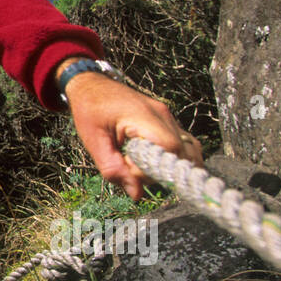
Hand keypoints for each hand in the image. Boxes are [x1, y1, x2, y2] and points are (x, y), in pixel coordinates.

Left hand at [63, 70, 203, 199]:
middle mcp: (163, 115)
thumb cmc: (90, 110)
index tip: (130, 171)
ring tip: (146, 169)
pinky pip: (184, 144)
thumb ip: (114, 169)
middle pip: (183, 153)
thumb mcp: (94, 141)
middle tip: (135, 170)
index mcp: (144, 116)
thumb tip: (137, 195)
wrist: (91, 85)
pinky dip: (174, 159)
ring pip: (190, 149)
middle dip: (163, 171)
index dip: (155, 169)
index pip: (170, 149)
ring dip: (173, 167)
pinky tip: (155, 165)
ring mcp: (168, 117)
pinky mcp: (167, 122)